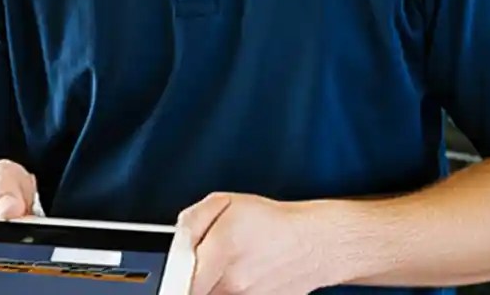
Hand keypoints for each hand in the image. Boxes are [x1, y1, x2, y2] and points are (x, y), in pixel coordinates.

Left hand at [178, 192, 335, 294]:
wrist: (314, 244)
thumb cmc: (272, 222)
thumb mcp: (226, 203)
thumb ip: (191, 221)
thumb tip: (176, 242)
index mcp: (222, 250)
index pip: (182, 280)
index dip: (175, 278)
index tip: (174, 276)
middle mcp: (233, 281)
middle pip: (195, 289)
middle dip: (192, 277)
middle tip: (204, 262)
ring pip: (213, 294)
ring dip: (212, 284)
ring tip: (228, 266)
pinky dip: (230, 290)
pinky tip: (243, 276)